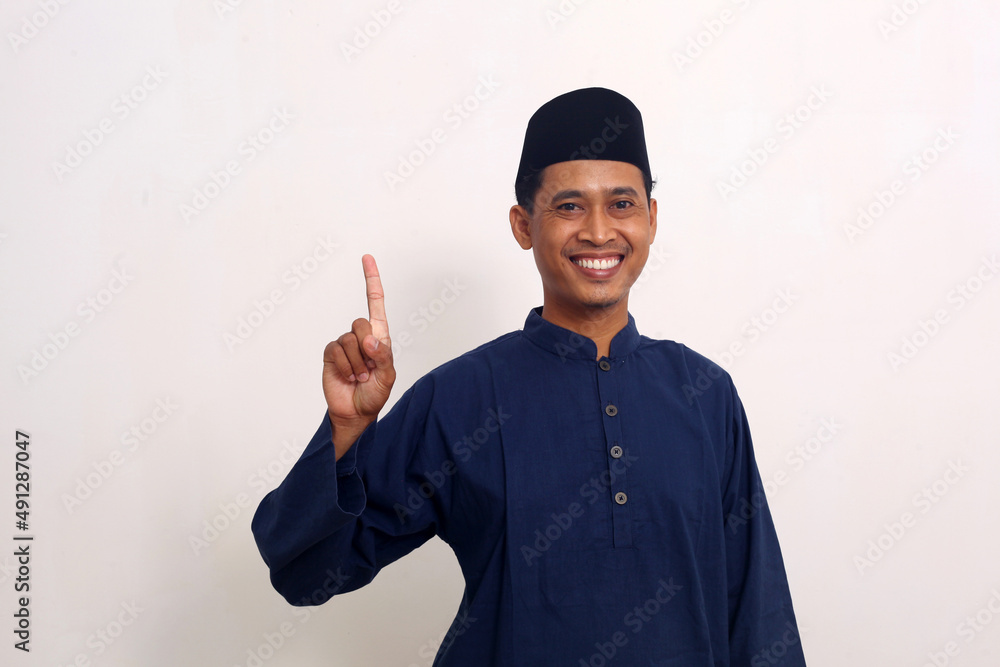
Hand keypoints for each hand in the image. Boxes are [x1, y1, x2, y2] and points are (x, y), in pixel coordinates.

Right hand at [323, 254, 395, 457]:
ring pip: (348, 340)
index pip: (375, 303)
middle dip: (367, 347)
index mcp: (380, 336)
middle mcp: (361, 336)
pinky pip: (335, 350)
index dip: (371, 280)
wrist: (355, 412)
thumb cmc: (375, 393)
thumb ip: (383, 355)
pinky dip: (344, 366)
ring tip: (360, 377)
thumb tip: (371, 338)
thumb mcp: (387, 376)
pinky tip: (348, 377)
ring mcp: (344, 344)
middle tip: (370, 368)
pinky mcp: (330, 353)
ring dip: (356, 363)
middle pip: (361, 323)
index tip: (366, 258)